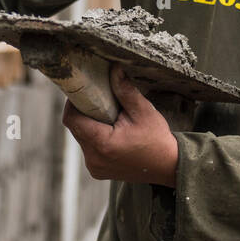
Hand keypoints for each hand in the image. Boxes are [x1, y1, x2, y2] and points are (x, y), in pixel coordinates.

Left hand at [62, 65, 178, 186]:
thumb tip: (114, 69)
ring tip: (107, 116)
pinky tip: (110, 132)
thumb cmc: (157, 139)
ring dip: (89, 125)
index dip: (73, 103)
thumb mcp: (143, 111)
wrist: (168, 167)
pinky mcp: (98, 171)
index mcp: (102, 144)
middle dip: (83, 113)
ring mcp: (95, 167)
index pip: (71, 120)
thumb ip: (125, 90)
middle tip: (98, 101)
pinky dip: (94, 138)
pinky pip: (88, 149)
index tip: (84, 92)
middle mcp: (94, 159)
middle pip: (75, 128)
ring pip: (81, 138)